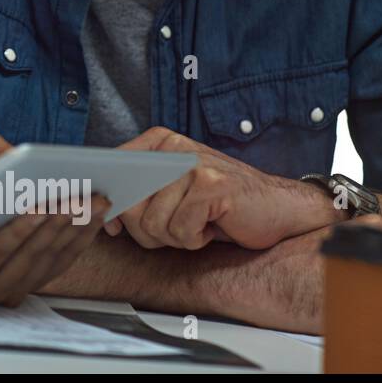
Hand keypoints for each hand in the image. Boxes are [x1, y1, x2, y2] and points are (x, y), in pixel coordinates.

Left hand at [101, 127, 332, 249]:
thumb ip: (138, 198)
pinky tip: (213, 226)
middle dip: (148, 231)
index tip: (113, 225)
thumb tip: (102, 217)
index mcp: (158, 143)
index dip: (110, 205)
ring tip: (198, 224)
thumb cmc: (221, 205)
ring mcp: (192, 164)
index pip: (112, 171)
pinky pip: (180, 231)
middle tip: (176, 228)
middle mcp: (172, 147)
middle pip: (129, 205)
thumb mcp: (173, 194)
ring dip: (175, 238)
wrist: (279, 208)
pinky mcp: (212, 185)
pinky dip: (195, 240)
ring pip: (152, 224)